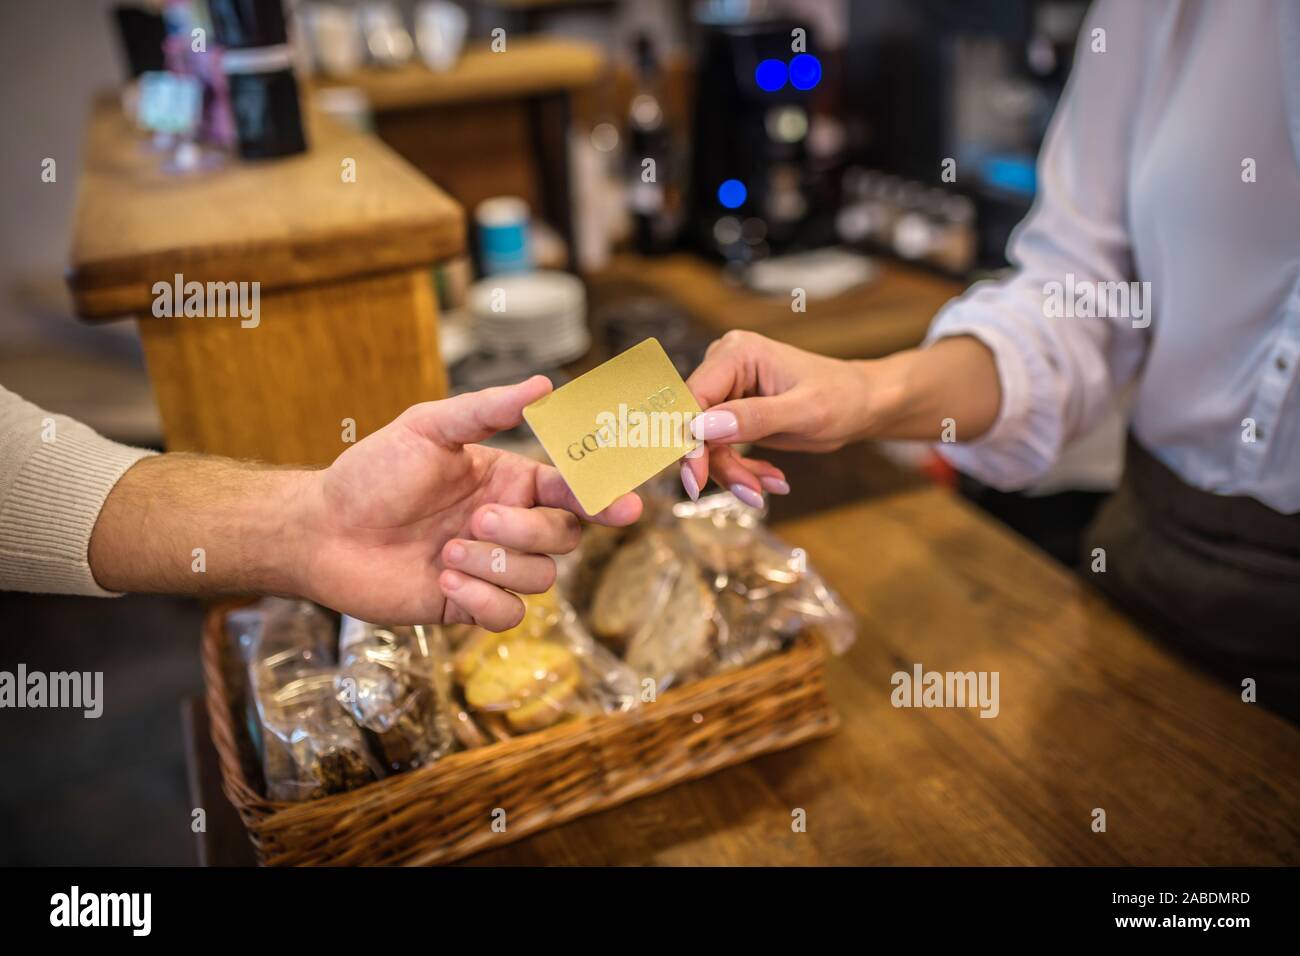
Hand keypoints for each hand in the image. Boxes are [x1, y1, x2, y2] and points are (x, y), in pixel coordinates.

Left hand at [299, 376, 641, 627]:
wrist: (321, 532)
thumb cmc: (371, 473)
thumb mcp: (428, 428)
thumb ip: (488, 409)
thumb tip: (545, 384)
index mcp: (509, 480)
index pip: (574, 489)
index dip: (602, 497)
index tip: (622, 504)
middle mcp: (508, 523)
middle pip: (565, 536)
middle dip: (529, 531)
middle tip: (479, 520)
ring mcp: (491, 566)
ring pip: (542, 578)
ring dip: (497, 566)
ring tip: (447, 553)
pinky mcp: (469, 606)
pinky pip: (512, 615)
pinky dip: (484, 601)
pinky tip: (444, 583)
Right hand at [681, 331, 878, 503]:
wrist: (862, 404)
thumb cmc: (843, 398)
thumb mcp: (805, 411)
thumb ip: (755, 417)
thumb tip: (702, 428)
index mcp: (737, 353)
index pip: (693, 398)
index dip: (689, 440)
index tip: (697, 481)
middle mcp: (725, 366)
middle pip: (696, 425)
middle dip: (721, 464)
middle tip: (751, 494)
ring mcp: (727, 390)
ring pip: (706, 444)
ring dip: (735, 472)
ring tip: (771, 486)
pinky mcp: (732, 413)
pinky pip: (721, 449)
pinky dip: (743, 469)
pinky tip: (772, 478)